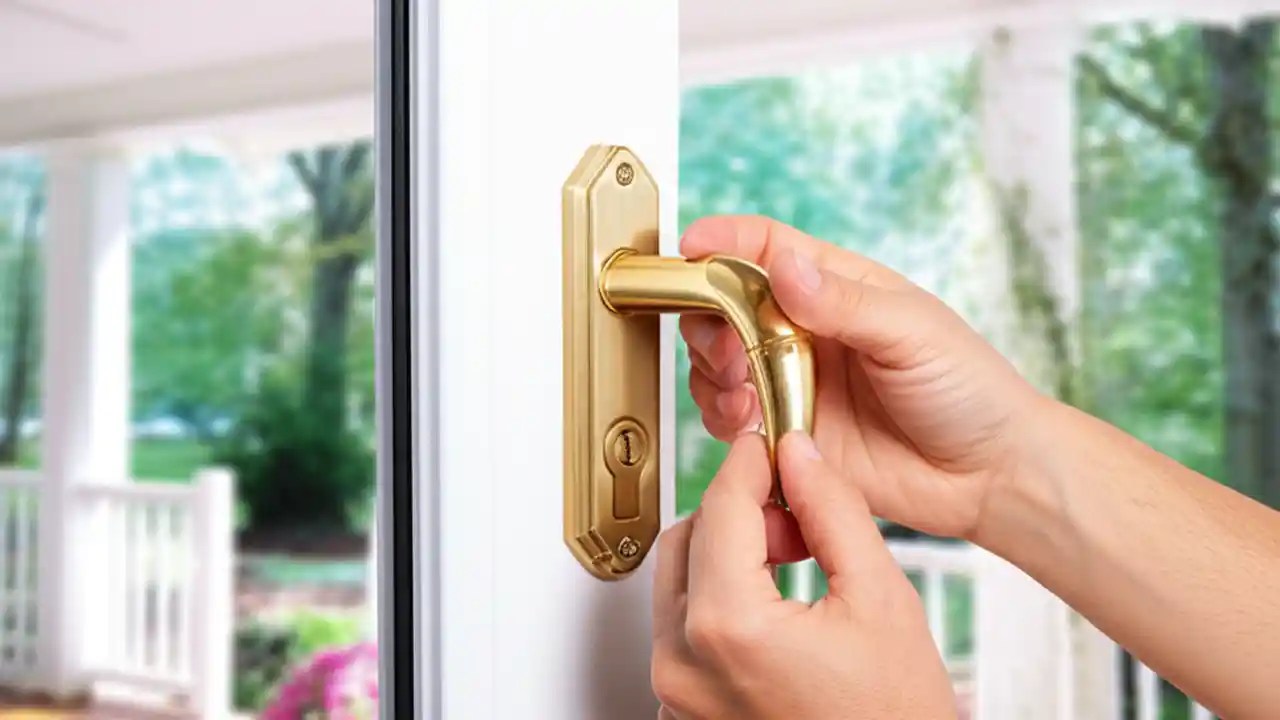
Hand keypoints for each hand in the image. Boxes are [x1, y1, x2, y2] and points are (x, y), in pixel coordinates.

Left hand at [651, 432, 956, 719]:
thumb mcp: (881, 601)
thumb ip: (833, 512)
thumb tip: (801, 455)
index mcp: (728, 628)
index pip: (721, 506)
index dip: (750, 462)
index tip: (771, 443)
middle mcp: (682, 665)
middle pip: (687, 542)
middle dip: (737, 514)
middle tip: (795, 520)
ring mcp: (676, 698)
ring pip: (679, 587)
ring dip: (727, 559)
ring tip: (793, 568)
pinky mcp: (682, 716)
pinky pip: (683, 636)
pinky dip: (718, 608)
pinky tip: (774, 613)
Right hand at [680, 215, 1043, 539]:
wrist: (988, 476)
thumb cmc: (969, 390)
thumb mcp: (912, 332)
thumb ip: (844, 302)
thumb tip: (785, 267)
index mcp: (838, 289)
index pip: (767, 248)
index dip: (724, 241)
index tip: (691, 247)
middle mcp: (806, 333)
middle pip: (726, 307)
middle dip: (709, 322)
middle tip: (727, 350)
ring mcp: (793, 384)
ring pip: (719, 365)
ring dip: (713, 375)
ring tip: (744, 396)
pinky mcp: (787, 436)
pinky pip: (732, 421)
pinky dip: (724, 420)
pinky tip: (752, 427)